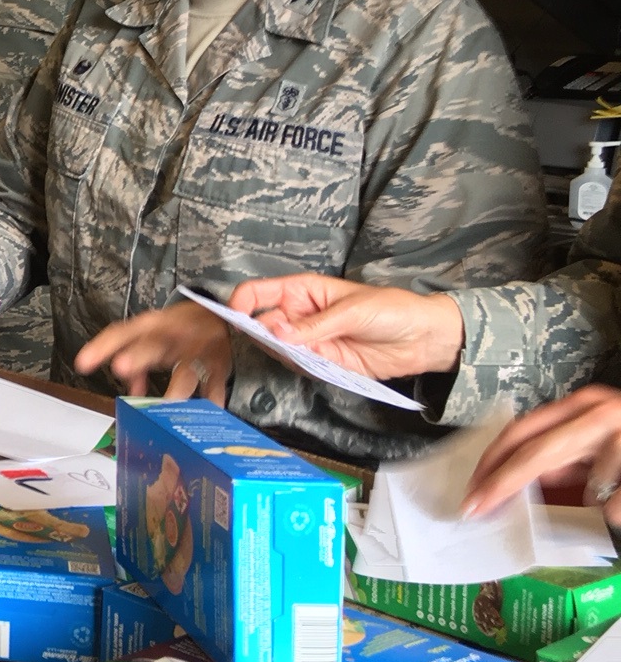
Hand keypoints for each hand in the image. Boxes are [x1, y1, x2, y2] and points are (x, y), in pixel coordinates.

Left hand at [76, 300, 230, 400]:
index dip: (102, 347)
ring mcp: (198, 349)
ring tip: (169, 403)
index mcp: (151, 326)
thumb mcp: (155, 338)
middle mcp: (172, 335)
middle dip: (137, 357)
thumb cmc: (179, 329)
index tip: (83, 363)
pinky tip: (212, 408)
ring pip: (185, 369)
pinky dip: (214, 396)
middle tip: (120, 367)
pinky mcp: (219, 362)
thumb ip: (138, 363)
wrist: (220, 313)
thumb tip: (130, 388)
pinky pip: (215, 382)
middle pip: (152, 347)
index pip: (121, 333)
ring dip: (176, 387)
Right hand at [229, 274, 465, 378]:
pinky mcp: (324, 363)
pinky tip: (320, 365)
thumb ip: (313, 326)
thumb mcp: (352, 311)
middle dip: (265, 337)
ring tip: (311, 355)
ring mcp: (310, 341)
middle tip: (282, 344)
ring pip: (279, 350)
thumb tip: (276, 334)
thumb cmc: (391, 310)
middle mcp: (300, 316)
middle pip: (264, 326)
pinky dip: (303, 369)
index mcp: (302, 291)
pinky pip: (301, 367)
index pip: (258, 294)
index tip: (236, 319)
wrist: (425, 338)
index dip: (241, 303)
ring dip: (286, 356)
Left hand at [465, 386, 620, 523]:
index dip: (491, 464)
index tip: (472, 495)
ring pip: (591, 478)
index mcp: (579, 408)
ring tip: (593, 506)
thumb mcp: (590, 451)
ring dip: (585, 498)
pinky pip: (618, 499)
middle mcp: (600, 412)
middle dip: (505, 483)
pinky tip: (616, 513)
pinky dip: (615, 509)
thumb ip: (557, 465)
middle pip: (539, 450)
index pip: (521, 433)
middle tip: (480, 509)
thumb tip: (508, 492)